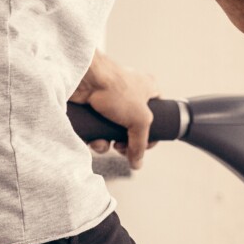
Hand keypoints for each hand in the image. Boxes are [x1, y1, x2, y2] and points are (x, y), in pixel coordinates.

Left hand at [71, 52, 160, 169]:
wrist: (83, 79)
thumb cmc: (116, 91)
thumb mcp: (140, 120)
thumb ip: (141, 144)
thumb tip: (137, 164)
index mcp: (146, 88)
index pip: (159, 111)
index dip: (154, 131)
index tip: (145, 145)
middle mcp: (129, 93)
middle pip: (133, 126)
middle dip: (128, 142)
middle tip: (122, 147)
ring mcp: (109, 100)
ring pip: (113, 130)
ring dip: (110, 144)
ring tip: (108, 145)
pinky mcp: (91, 107)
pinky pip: (97, 129)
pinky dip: (97, 139)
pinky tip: (95, 141)